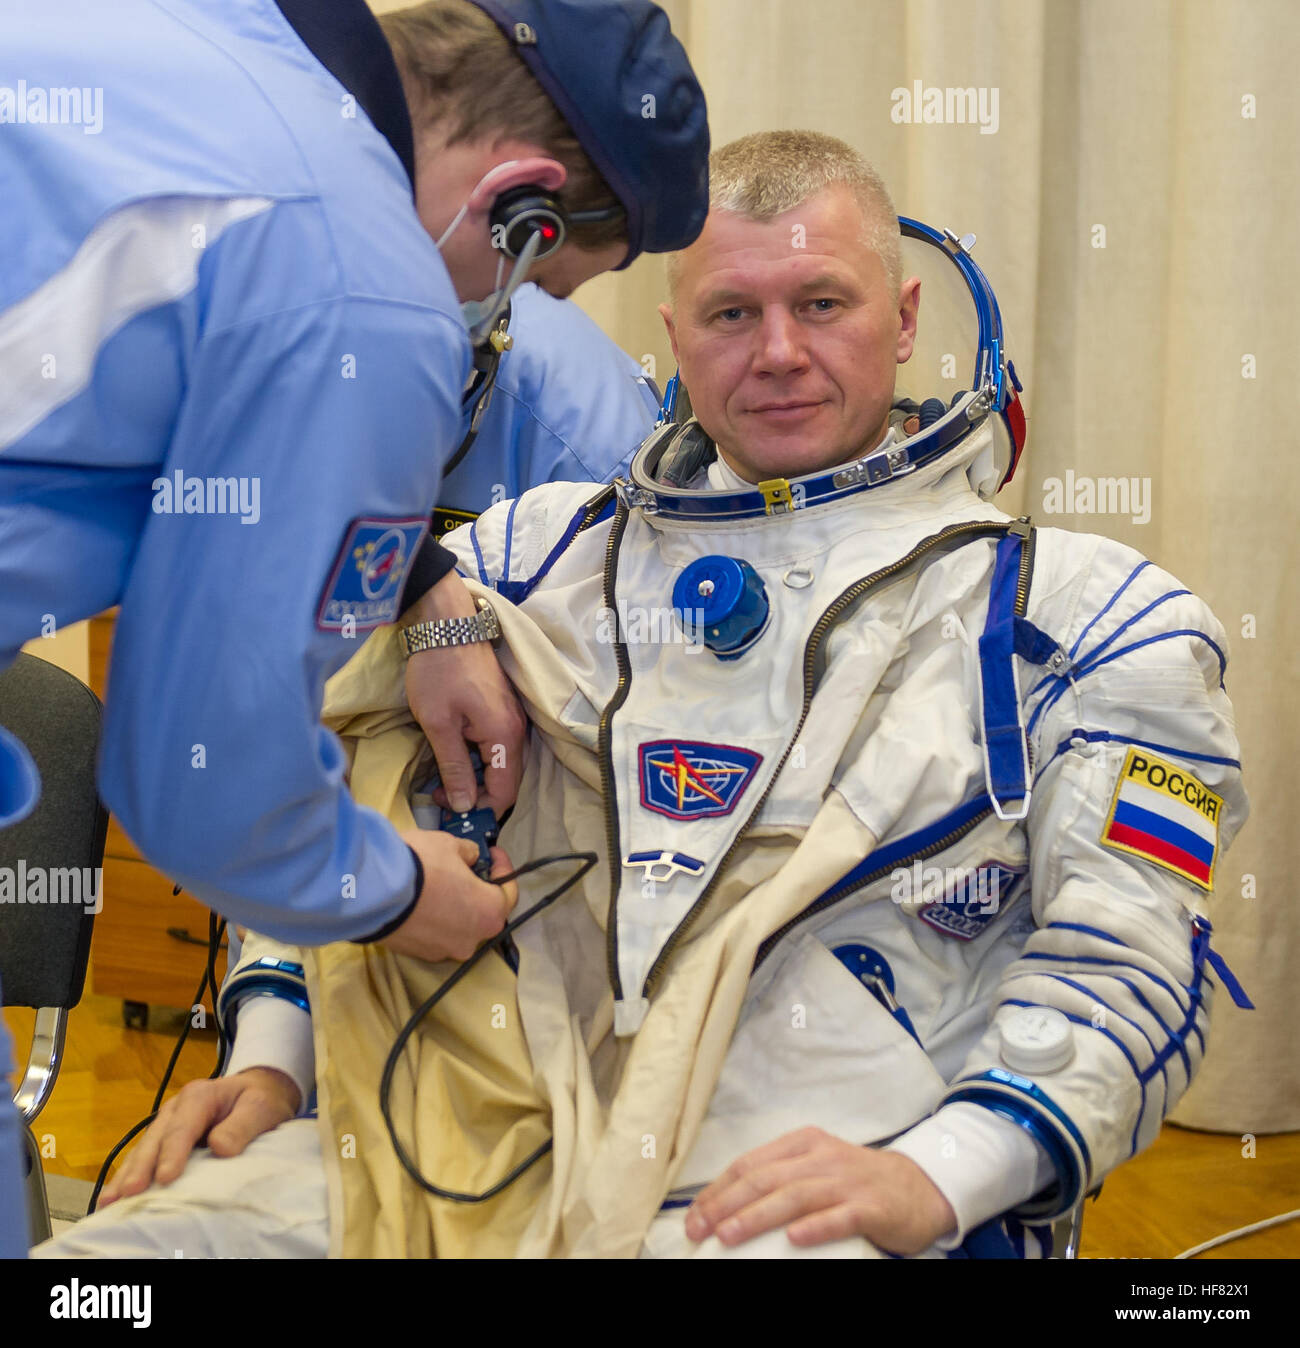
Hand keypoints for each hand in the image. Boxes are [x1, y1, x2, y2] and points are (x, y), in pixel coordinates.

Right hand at [99, 1067, 299, 1206]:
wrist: (258, 1091)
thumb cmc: (260, 1100)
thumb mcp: (260, 1108)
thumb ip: (242, 1126)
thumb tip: (220, 1147)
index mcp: (199, 1095)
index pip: (183, 1127)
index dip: (173, 1152)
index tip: (167, 1177)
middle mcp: (176, 1108)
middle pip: (155, 1139)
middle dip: (141, 1168)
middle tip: (129, 1194)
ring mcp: (166, 1124)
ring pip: (142, 1150)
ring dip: (125, 1176)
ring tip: (110, 1202)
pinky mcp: (163, 1140)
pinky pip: (142, 1158)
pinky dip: (127, 1177)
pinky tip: (113, 1198)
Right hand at [383, 830, 517, 962]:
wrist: (372, 890)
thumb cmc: (421, 864)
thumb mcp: (450, 845)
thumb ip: (467, 853)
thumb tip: (470, 858)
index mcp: (489, 913)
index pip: (509, 892)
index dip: (503, 869)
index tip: (492, 853)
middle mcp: (471, 940)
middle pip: (482, 913)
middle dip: (477, 889)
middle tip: (465, 867)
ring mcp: (442, 951)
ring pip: (456, 926)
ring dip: (452, 906)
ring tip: (437, 883)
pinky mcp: (416, 954)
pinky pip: (431, 933)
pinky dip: (430, 917)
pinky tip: (417, 898)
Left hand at [404, 572, 526, 815]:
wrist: (446, 623)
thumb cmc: (438, 672)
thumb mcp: (439, 725)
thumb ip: (454, 768)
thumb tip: (464, 805)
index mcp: (505, 735)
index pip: (505, 792)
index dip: (479, 809)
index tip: (449, 809)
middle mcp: (517, 729)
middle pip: (506, 780)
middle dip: (476, 794)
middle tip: (441, 794)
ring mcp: (512, 716)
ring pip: (501, 762)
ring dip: (476, 776)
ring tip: (444, 776)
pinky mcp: (502, 707)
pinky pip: (497, 744)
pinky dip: (479, 757)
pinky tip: (455, 753)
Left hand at [683, 1126, 957, 1255]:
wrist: (916, 1186)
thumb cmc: (854, 1180)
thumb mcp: (814, 1166)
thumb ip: (779, 1178)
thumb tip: (727, 1206)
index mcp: (802, 1144)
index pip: (750, 1164)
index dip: (718, 1189)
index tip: (694, 1215)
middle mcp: (821, 1157)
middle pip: (766, 1178)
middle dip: (726, 1203)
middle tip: (700, 1228)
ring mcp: (847, 1181)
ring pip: (795, 1196)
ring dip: (758, 1215)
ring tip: (729, 1234)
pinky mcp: (871, 1207)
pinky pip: (839, 1217)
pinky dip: (815, 1227)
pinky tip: (793, 1238)